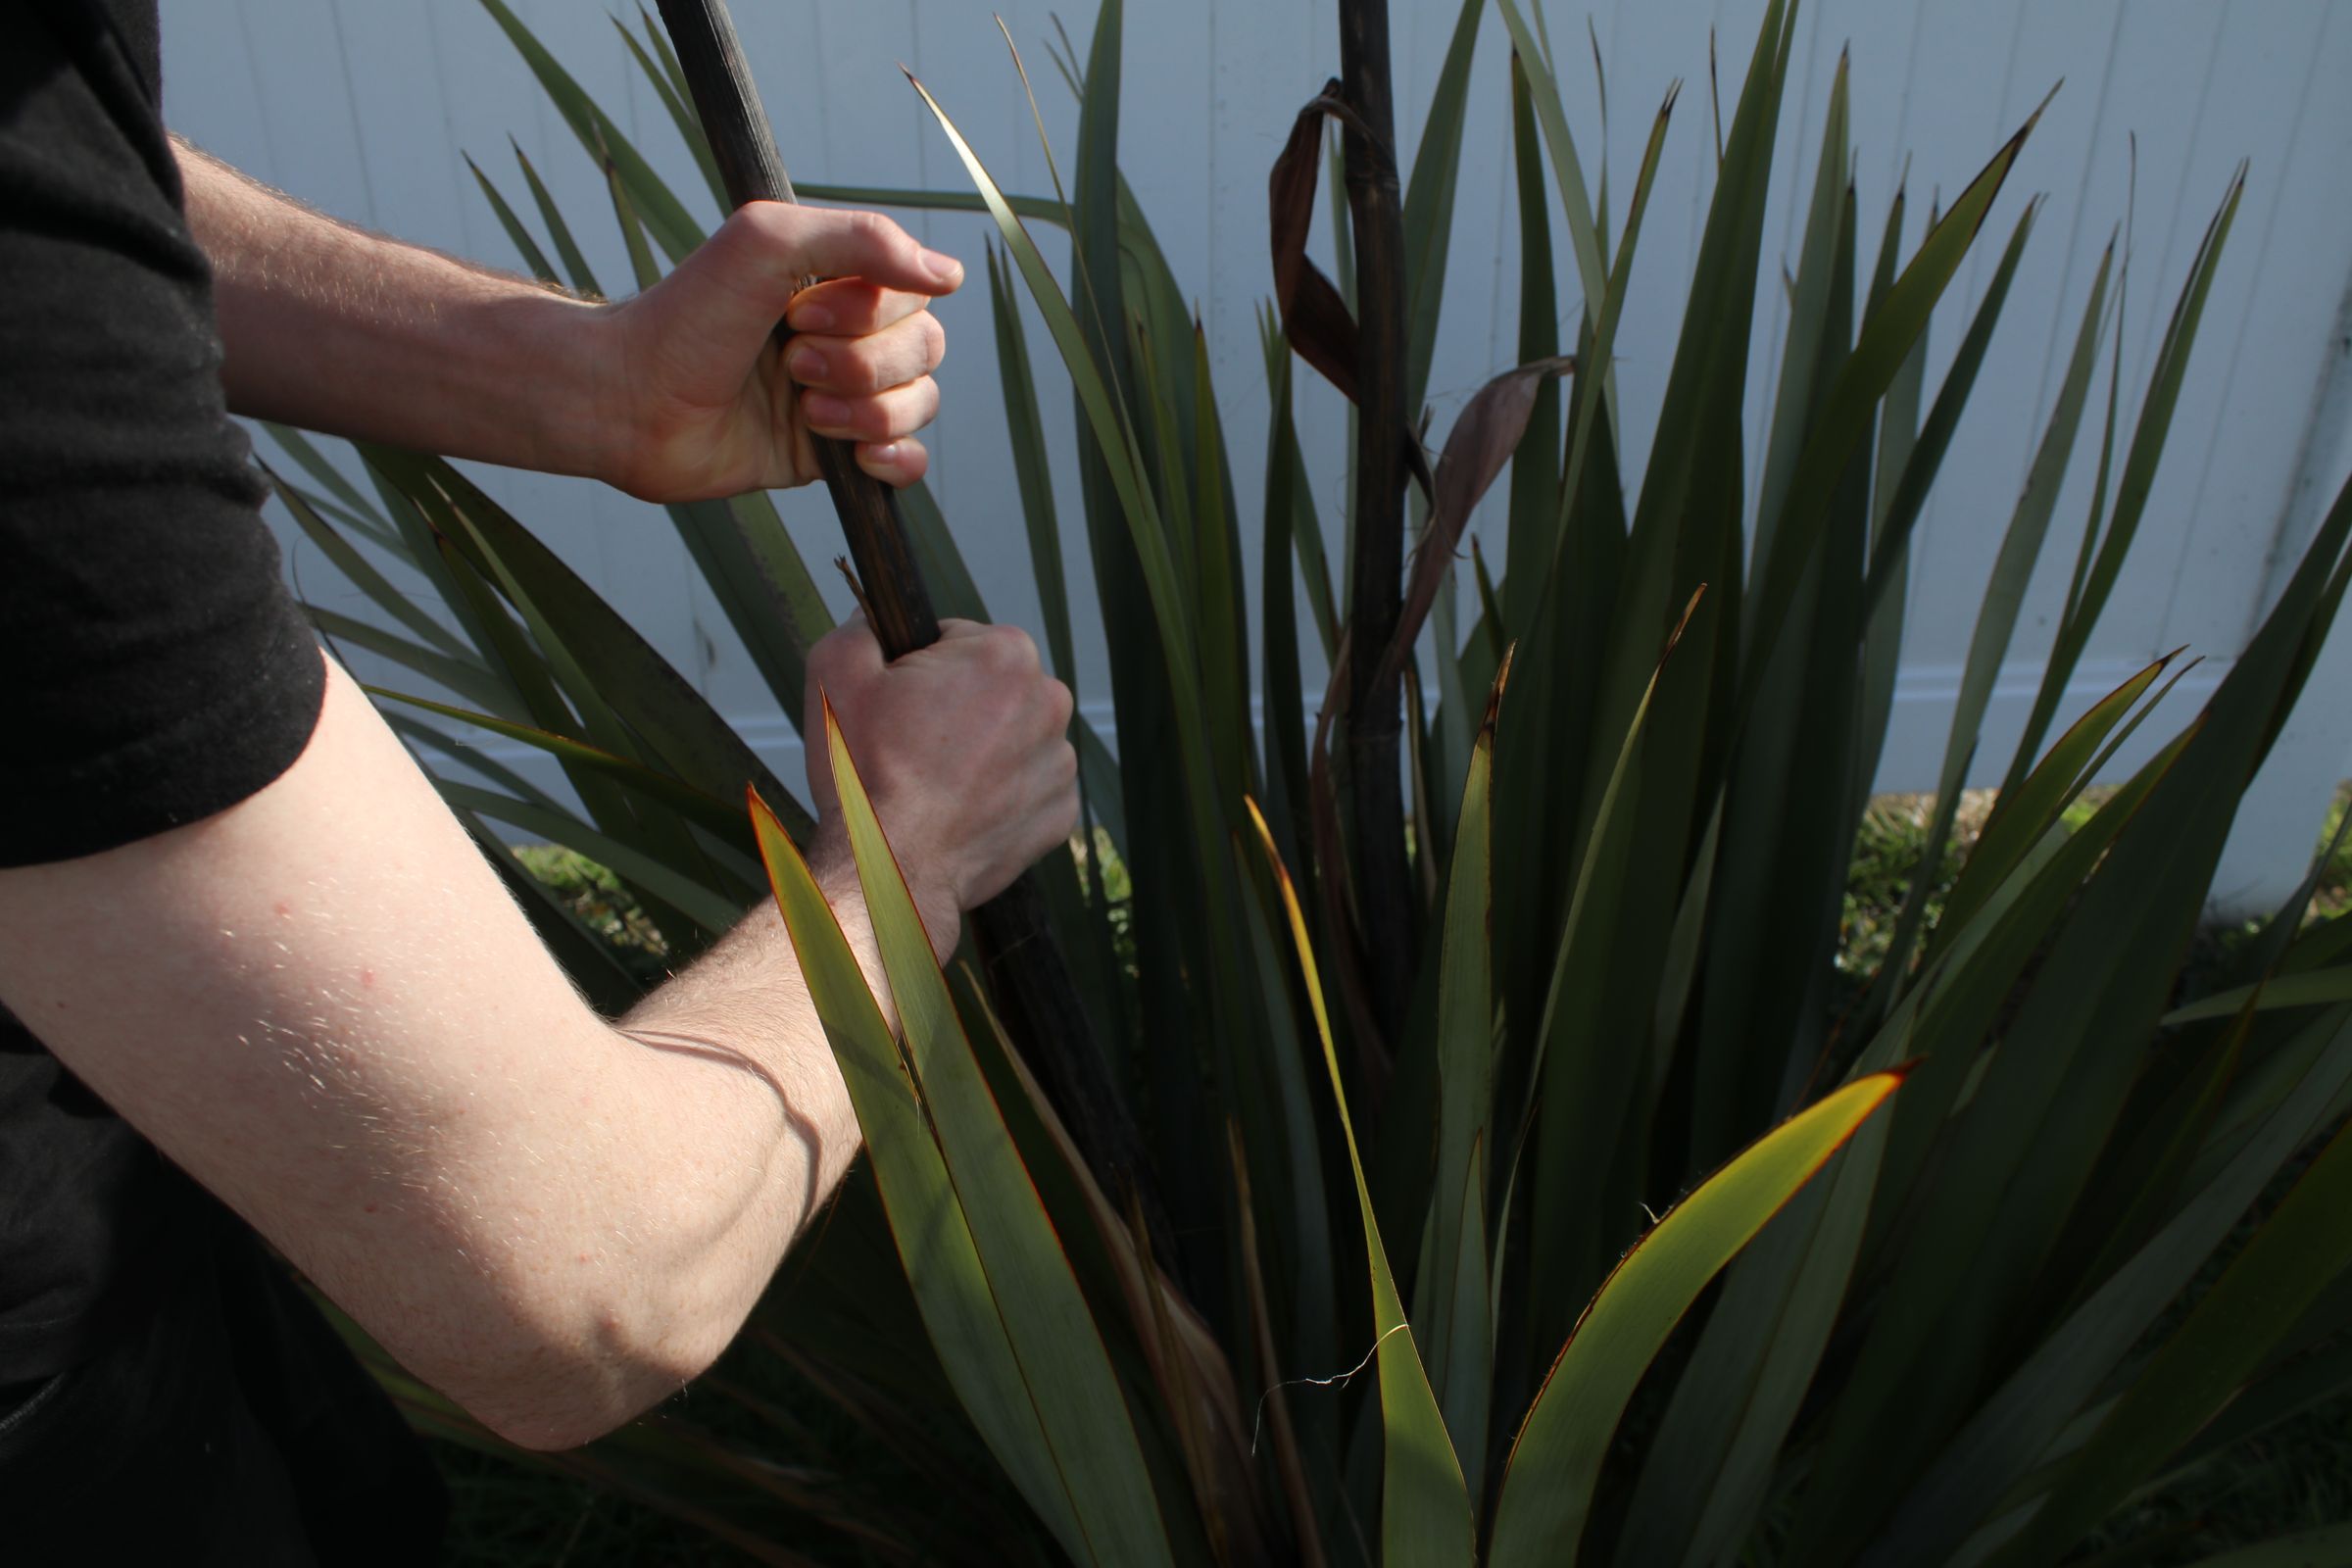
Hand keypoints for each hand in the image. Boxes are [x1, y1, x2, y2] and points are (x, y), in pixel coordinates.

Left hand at [596, 204, 961, 501]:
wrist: (632, 404)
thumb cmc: (687, 315)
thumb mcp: (767, 241)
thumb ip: (862, 239)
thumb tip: (951, 276)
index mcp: (838, 281)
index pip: (914, 293)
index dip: (870, 311)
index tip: (798, 312)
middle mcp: (849, 336)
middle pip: (926, 350)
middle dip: (863, 363)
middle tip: (791, 362)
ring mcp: (844, 396)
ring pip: (921, 404)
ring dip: (865, 410)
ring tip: (802, 408)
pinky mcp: (833, 456)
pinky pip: (908, 461)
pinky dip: (893, 459)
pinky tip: (855, 456)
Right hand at [804, 618, 1077, 955]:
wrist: (891, 870)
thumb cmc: (861, 770)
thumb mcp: (834, 669)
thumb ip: (862, 623)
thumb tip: (877, 613)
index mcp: (1006, 652)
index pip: (957, 641)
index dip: (918, 669)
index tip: (899, 704)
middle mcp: (1050, 699)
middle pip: (991, 688)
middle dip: (956, 708)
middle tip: (910, 747)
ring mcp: (1060, 762)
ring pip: (1013, 739)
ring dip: (981, 752)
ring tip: (934, 785)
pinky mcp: (1061, 813)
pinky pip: (1027, 790)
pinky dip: (999, 798)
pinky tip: (960, 813)